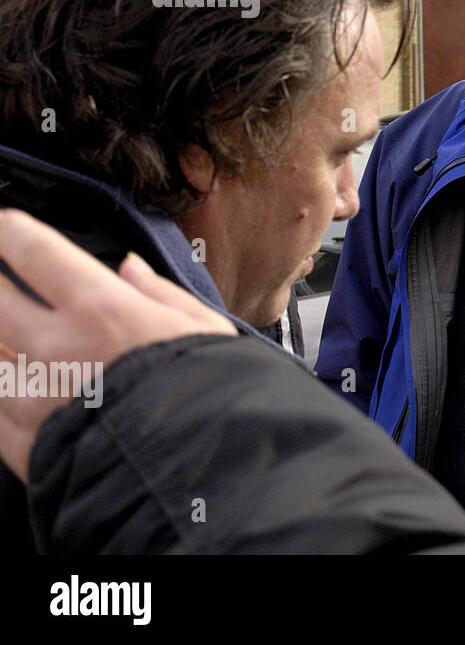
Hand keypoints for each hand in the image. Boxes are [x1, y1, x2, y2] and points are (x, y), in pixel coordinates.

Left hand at [0, 209, 235, 481]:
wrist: (198, 473)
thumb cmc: (211, 396)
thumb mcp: (201, 329)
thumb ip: (158, 292)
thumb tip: (129, 269)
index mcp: (101, 310)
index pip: (36, 254)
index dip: (14, 233)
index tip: (7, 226)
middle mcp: (54, 348)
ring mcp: (32, 395)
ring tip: (9, 332)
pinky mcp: (23, 441)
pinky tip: (7, 379)